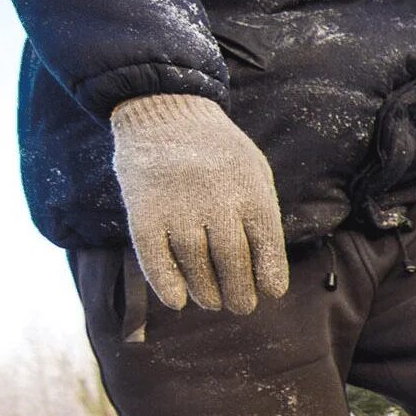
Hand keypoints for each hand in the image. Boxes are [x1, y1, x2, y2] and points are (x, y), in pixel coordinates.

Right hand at [110, 94, 288, 313]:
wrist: (165, 110)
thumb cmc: (218, 150)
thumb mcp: (253, 170)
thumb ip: (261, 213)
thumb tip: (267, 268)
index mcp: (250, 192)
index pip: (267, 247)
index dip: (270, 276)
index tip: (271, 292)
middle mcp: (216, 202)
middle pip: (232, 263)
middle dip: (240, 293)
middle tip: (240, 306)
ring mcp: (178, 207)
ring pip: (195, 265)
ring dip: (206, 293)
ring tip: (212, 302)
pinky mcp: (144, 210)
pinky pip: (155, 257)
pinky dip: (166, 284)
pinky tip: (177, 301)